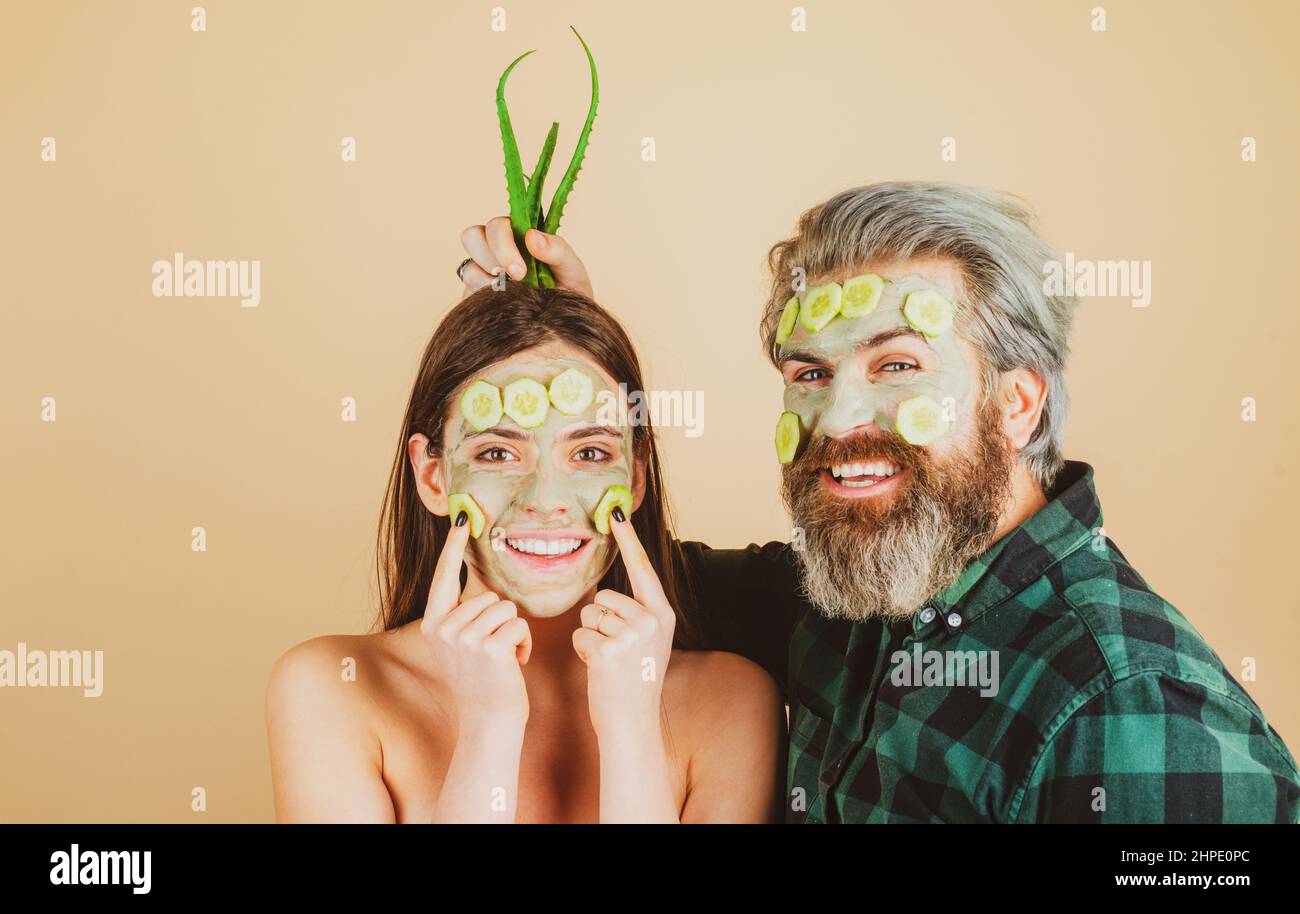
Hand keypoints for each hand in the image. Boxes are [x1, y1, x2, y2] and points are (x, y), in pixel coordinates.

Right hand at [419, 512, 531, 733]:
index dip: (453, 548)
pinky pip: (519, 625)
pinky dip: (524, 645)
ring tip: (503, 659)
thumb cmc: (483, 682)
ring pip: (508, 609)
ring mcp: (465, 637)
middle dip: (502, 621)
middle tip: (494, 652)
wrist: (488, 722)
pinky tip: (513, 666)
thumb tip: (482, 584)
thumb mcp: (462, 646)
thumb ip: (464, 616)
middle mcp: (444, 628)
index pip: (444, 577)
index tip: (462, 519)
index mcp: (433, 624)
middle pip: (490, 596)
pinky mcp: (489, 646)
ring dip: (514, 633)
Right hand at [459, 217, 594, 299]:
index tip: (520, 271)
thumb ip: (557, 249)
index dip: (503, 245)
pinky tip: (504, 308)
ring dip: (487, 283)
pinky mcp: (475, 298)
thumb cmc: (569, 294)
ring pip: (468, 268)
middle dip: (491, 258)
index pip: (496, 226)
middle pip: (472, 237)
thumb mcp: (571, 270)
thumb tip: (531, 236)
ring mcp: (483, 274)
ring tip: (512, 296)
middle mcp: (495, 251)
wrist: (564, 328)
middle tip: (515, 279)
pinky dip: (484, 301)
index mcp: (517, 235)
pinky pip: (468, 295)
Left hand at [572, 507, 674, 737]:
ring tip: (608, 661)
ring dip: (589, 636)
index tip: (617, 511)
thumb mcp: (647, 643)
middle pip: (603, 597)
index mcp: (662, 614)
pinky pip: (580, 634)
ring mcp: (631, 634)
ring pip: (589, 614)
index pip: (642, 569)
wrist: (632, 722)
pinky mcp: (609, 648)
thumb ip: (636, 615)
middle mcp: (651, 619)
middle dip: (598, 621)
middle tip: (614, 652)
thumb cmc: (633, 681)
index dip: (629, 540)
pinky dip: (582, 652)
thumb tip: (608, 594)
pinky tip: (599, 669)